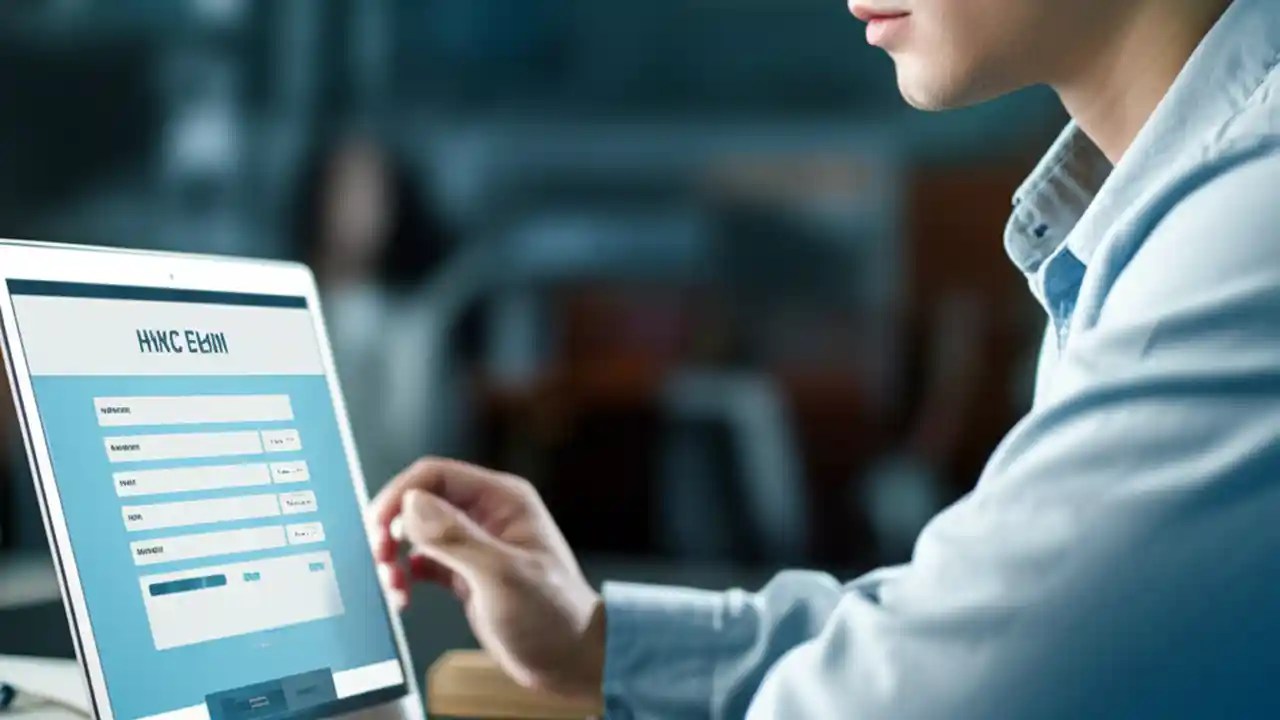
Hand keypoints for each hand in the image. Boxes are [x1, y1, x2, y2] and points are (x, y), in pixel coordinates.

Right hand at [367, 458, 604, 700]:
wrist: (571, 660)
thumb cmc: (553, 617)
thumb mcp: (503, 576)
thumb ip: (457, 539)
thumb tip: (412, 504)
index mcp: (502, 499)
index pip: (435, 475)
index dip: (399, 496)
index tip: (376, 529)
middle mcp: (487, 514)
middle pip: (420, 501)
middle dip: (391, 528)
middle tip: (379, 560)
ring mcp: (475, 543)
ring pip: (416, 532)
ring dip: (394, 555)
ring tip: (393, 587)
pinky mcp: (466, 572)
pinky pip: (422, 562)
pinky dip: (405, 576)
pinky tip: (403, 596)